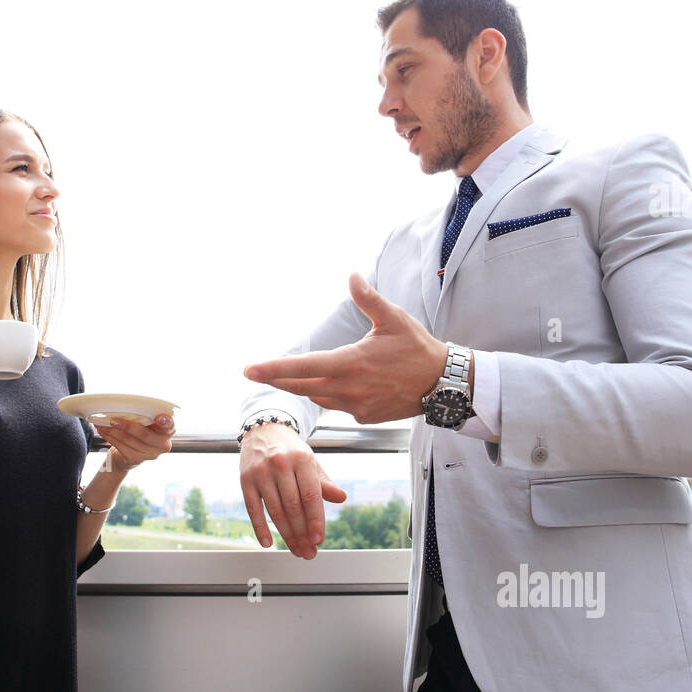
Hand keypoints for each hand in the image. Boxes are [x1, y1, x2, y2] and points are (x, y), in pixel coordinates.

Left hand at [91, 413, 174, 470]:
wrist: (129, 455)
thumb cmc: (139, 432)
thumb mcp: (146, 423)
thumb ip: (145, 416)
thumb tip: (128, 404)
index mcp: (168, 431)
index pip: (169, 425)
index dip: (165, 421)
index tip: (159, 418)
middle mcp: (162, 444)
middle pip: (144, 434)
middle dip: (127, 426)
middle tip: (112, 420)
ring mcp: (150, 454)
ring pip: (129, 440)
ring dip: (112, 431)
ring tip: (102, 423)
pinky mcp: (136, 460)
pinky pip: (120, 447)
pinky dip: (109, 437)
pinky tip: (102, 430)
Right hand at [239, 421, 346, 558]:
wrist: (264, 430)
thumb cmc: (291, 450)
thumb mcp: (310, 462)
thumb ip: (324, 482)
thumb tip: (341, 497)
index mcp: (302, 459)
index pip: (311, 496)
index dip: (315, 520)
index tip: (318, 539)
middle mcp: (280, 464)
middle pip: (293, 507)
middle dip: (302, 533)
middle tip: (309, 551)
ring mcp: (261, 472)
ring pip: (275, 510)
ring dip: (286, 535)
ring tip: (296, 549)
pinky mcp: (245, 479)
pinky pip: (253, 508)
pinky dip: (260, 527)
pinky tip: (268, 542)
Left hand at [243, 273, 452, 423]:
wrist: (442, 384)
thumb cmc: (417, 348)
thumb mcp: (393, 319)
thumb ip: (368, 299)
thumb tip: (352, 275)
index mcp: (351, 363)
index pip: (303, 367)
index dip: (273, 369)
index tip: (249, 370)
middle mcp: (349, 389)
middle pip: (301, 386)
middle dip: (277, 379)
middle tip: (254, 374)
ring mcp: (356, 406)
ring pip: (317, 397)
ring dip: (302, 387)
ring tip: (289, 376)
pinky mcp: (364, 416)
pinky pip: (336, 405)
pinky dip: (328, 394)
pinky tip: (332, 384)